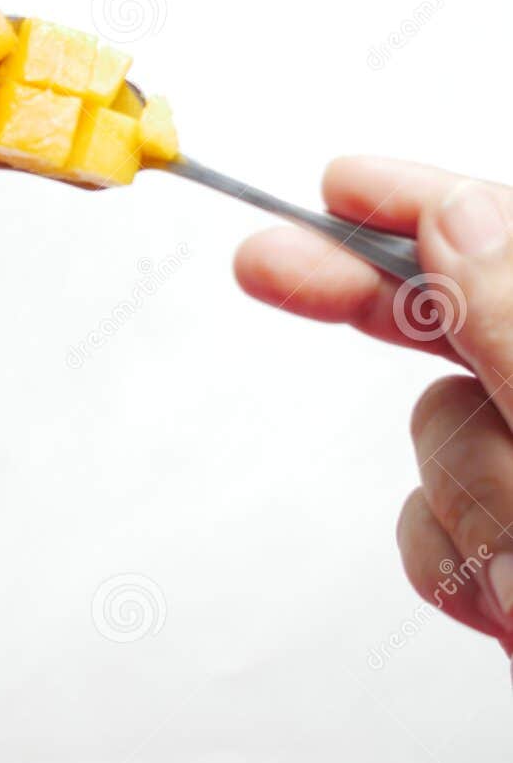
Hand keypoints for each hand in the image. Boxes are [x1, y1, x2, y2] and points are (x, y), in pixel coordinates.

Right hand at [235, 155, 512, 658]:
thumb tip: (461, 219)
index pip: (510, 238)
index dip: (421, 204)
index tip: (338, 188)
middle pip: (459, 326)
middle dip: (382, 317)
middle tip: (274, 266)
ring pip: (440, 450)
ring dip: (477, 507)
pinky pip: (435, 541)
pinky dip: (469, 574)